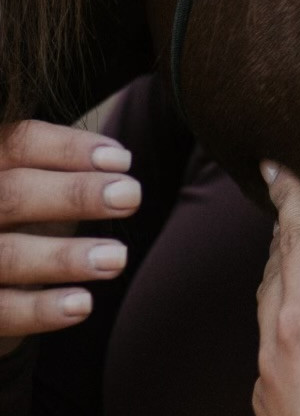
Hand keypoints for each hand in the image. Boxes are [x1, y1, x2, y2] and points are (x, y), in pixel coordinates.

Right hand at [0, 120, 138, 354]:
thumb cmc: (16, 225)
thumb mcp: (33, 191)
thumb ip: (62, 173)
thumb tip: (118, 163)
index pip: (17, 145)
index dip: (68, 149)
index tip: (122, 160)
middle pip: (12, 196)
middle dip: (75, 195)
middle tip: (130, 196)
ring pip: (7, 255)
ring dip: (65, 257)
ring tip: (117, 258)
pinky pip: (1, 310)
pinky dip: (41, 309)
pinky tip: (83, 304)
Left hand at [254, 164, 299, 415]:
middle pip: (292, 227)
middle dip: (294, 190)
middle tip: (285, 164)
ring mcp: (273, 346)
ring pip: (269, 268)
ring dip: (284, 234)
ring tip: (291, 214)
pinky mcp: (262, 378)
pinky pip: (264, 309)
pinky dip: (278, 279)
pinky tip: (293, 281)